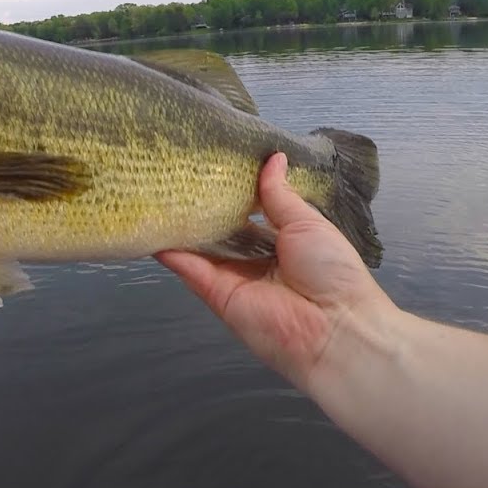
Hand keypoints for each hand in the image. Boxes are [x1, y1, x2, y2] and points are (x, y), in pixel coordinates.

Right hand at [155, 152, 393, 390]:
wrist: (333, 329)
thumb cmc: (331, 271)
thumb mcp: (307, 222)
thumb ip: (279, 194)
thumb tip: (272, 158)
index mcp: (282, 241)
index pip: (249, 212)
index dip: (232, 191)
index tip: (212, 165)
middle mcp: (254, 260)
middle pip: (220, 229)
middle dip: (202, 206)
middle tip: (177, 175)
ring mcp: (232, 278)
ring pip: (200, 248)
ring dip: (182, 225)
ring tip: (159, 192)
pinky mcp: (216, 294)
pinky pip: (190, 269)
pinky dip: (171, 252)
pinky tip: (154, 228)